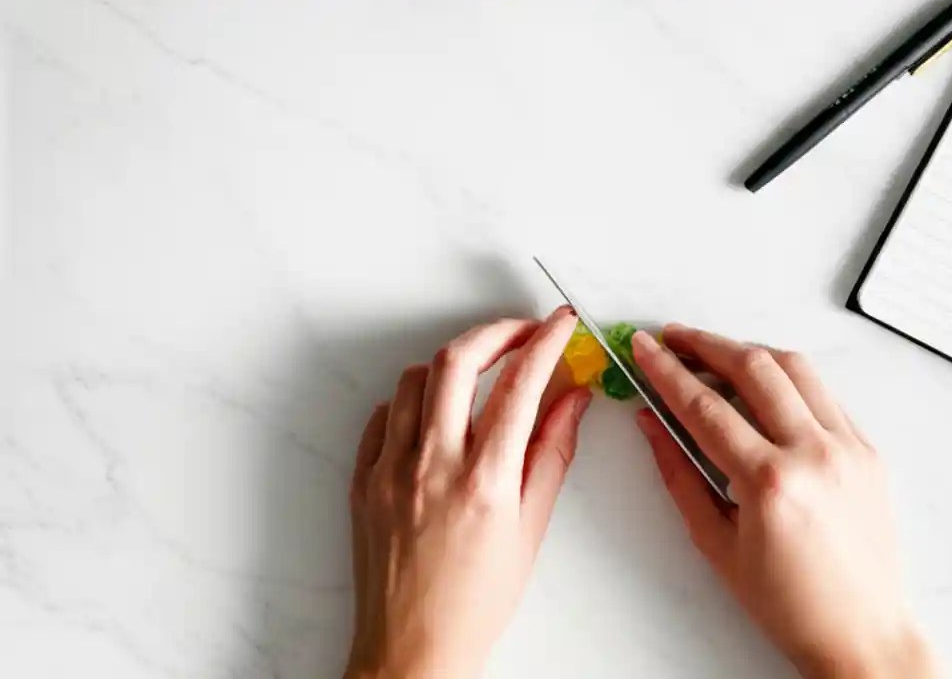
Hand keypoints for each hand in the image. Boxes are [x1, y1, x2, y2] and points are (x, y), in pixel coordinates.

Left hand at [345, 308, 588, 678]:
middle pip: (457, 360)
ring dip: (452, 364)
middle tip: (521, 333)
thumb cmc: (476, 602)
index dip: (546, 341)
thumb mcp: (530, 530)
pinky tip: (434, 415)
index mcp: (484, 482)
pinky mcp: (363, 481)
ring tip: (479, 376)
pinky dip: (411, 401)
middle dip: (496, 331)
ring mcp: (390, 471)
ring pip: (414, 380)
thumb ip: (551, 456)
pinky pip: (383, 416)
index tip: (561, 322)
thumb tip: (572, 400)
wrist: (413, 650)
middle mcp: (432, 467)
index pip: (521, 386)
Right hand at [631, 325, 933, 678]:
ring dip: (751, 351)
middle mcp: (814, 454)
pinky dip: (791, 380)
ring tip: (717, 353)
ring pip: (796, 368)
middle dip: (706, 343)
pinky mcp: (868, 451)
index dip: (667, 371)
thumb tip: (653, 423)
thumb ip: (680, 475)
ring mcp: (848, 448)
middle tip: (674, 338)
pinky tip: (766, 386)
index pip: (706, 406)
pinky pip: (825, 395)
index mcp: (770, 483)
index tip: (646, 350)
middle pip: (754, 367)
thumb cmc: (789, 603)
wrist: (860, 632)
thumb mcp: (716, 544)